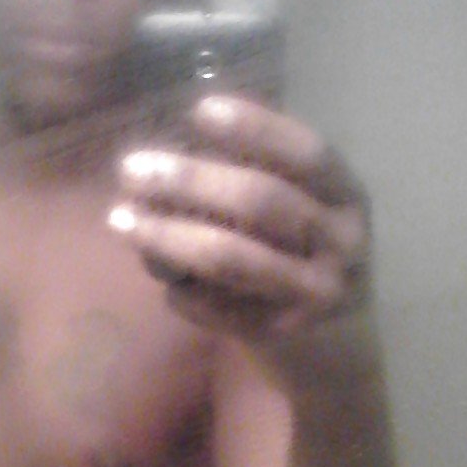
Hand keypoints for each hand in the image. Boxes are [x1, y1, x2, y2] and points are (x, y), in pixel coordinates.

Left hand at [109, 95, 369, 344]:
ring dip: (169, 237)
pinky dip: (184, 295)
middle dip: (190, 181)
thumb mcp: (296, 221)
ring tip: (120, 220)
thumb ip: (247, 189)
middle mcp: (344, 241)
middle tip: (130, 168)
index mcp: (346, 197)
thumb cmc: (300, 265)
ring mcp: (319, 293)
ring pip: (233, 258)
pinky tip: (167, 289)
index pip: (307, 153)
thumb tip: (160, 168)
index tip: (199, 110)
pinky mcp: (288, 335)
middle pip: (261, 201)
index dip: (256, 129)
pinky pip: (220, 310)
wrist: (338, 356)